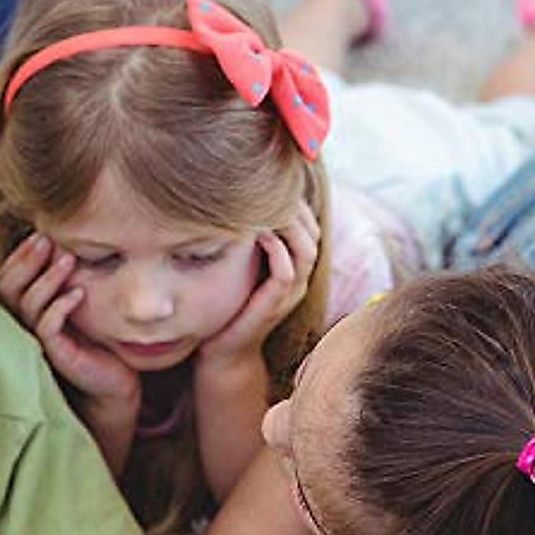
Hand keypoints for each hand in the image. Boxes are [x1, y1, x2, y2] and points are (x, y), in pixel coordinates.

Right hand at [0, 233, 139, 406]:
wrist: (115, 378)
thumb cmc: (98, 337)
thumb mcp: (82, 301)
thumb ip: (69, 276)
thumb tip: (69, 237)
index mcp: (28, 309)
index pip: (9, 276)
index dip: (20, 255)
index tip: (40, 233)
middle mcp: (26, 323)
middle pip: (10, 287)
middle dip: (28, 260)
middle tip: (48, 240)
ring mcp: (38, 339)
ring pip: (29, 304)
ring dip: (48, 278)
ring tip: (69, 259)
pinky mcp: (55, 354)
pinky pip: (48, 327)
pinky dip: (61, 306)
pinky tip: (79, 293)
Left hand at [195, 200, 320, 371]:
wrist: (224, 353)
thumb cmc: (229, 306)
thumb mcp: (241, 268)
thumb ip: (246, 243)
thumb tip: (233, 206)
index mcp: (294, 266)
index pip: (308, 224)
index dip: (292, 201)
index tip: (267, 182)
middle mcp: (298, 278)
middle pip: (311, 230)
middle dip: (291, 206)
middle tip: (268, 185)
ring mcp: (289, 293)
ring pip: (305, 247)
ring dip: (287, 223)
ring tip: (264, 204)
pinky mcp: (274, 305)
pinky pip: (287, 270)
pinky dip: (275, 248)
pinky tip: (257, 232)